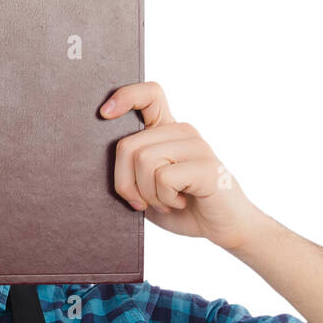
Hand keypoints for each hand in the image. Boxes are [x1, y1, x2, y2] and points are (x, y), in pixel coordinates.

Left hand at [101, 81, 267, 250]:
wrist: (223, 228)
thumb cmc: (182, 207)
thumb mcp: (147, 187)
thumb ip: (131, 169)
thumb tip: (99, 158)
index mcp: (168, 131)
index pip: (149, 94)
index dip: (125, 96)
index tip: (104, 113)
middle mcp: (182, 131)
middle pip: (128, 145)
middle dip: (124, 184)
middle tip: (142, 201)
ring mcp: (196, 146)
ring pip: (143, 160)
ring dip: (148, 194)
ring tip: (166, 202)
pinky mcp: (206, 166)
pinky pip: (163, 177)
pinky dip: (165, 200)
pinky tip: (181, 203)